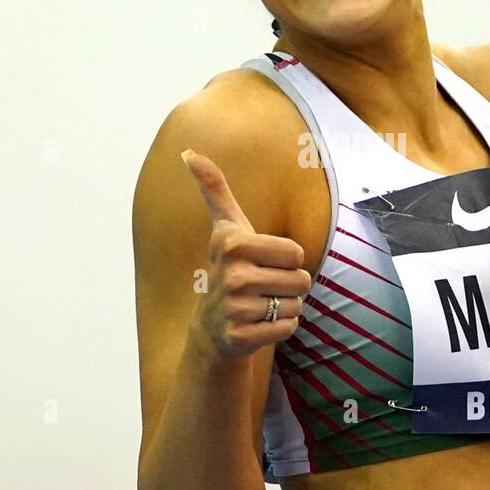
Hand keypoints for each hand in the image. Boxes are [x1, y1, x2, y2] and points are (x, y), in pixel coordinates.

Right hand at [181, 148, 310, 357]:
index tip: (262, 262)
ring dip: (285, 307)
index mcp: (233, 243)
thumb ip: (215, 189)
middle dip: (289, 286)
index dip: (287, 260)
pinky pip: (288, 328)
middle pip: (300, 280)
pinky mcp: (241, 337)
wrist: (213, 325)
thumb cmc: (230, 267)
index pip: (296, 252)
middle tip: (263, 287)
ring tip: (261, 305)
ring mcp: (234, 308)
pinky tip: (260, 324)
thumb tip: (189, 153)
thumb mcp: (226, 227)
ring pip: (296, 305)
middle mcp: (231, 275)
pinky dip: (282, 328)